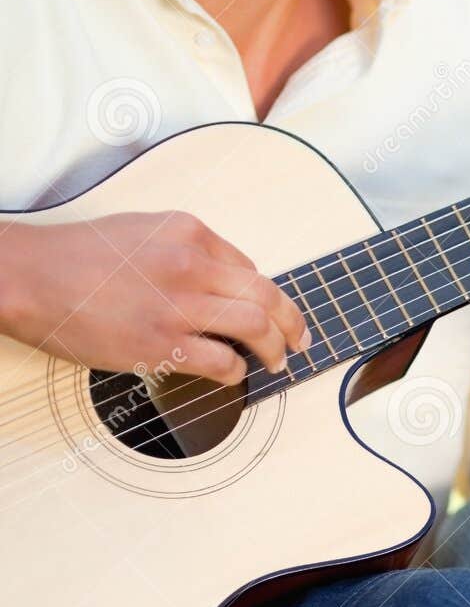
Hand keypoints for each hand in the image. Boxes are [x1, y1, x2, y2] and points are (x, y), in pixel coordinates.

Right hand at [0, 212, 310, 383]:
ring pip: (255, 326)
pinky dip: (236, 372)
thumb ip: (184, 249)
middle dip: (293, 321)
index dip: (263, 294)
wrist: (30, 277)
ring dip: (276, 348)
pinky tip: (234, 376)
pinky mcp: (161, 343)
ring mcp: (178, 304)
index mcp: (189, 231)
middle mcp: (192, 263)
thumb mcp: (141, 229)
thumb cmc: (76, 256)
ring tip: (279, 361)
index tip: (271, 311)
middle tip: (301, 339)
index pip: (247, 266)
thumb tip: (221, 280)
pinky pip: (221, 361)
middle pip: (266, 293)